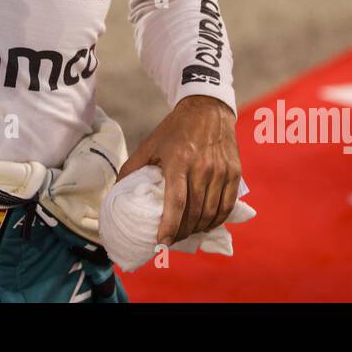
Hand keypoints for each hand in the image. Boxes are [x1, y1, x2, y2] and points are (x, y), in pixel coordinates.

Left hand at [116, 95, 240, 245]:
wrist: (208, 109)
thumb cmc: (175, 129)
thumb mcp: (150, 144)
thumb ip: (133, 167)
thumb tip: (117, 190)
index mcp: (178, 162)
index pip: (176, 203)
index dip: (169, 226)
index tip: (161, 242)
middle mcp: (202, 168)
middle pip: (194, 212)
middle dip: (181, 232)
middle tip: (171, 239)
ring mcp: (220, 171)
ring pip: (210, 212)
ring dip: (198, 228)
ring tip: (186, 233)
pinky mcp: (234, 172)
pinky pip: (227, 205)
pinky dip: (216, 220)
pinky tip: (206, 224)